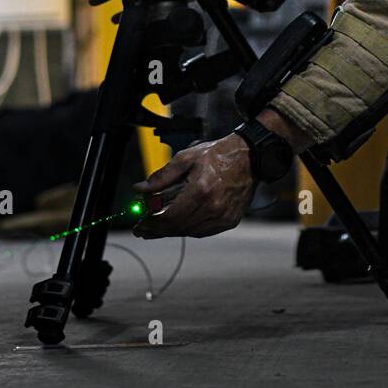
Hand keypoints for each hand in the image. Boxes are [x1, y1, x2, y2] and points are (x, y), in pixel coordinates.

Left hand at [131, 134, 254, 238]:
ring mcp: (223, 217)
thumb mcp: (185, 159)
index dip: (151, 224)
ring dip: (172, 231)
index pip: (169, 218)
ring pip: (190, 232)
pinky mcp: (230, 221)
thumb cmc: (217, 155)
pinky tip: (179, 223)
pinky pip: (203, 232)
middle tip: (143, 230)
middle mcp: (213, 207)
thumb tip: (140, 190)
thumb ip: (161, 177)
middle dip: (157, 230)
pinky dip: (188, 229)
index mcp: (200, 190)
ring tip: (157, 227)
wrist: (249, 157)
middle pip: (178, 228)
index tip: (138, 225)